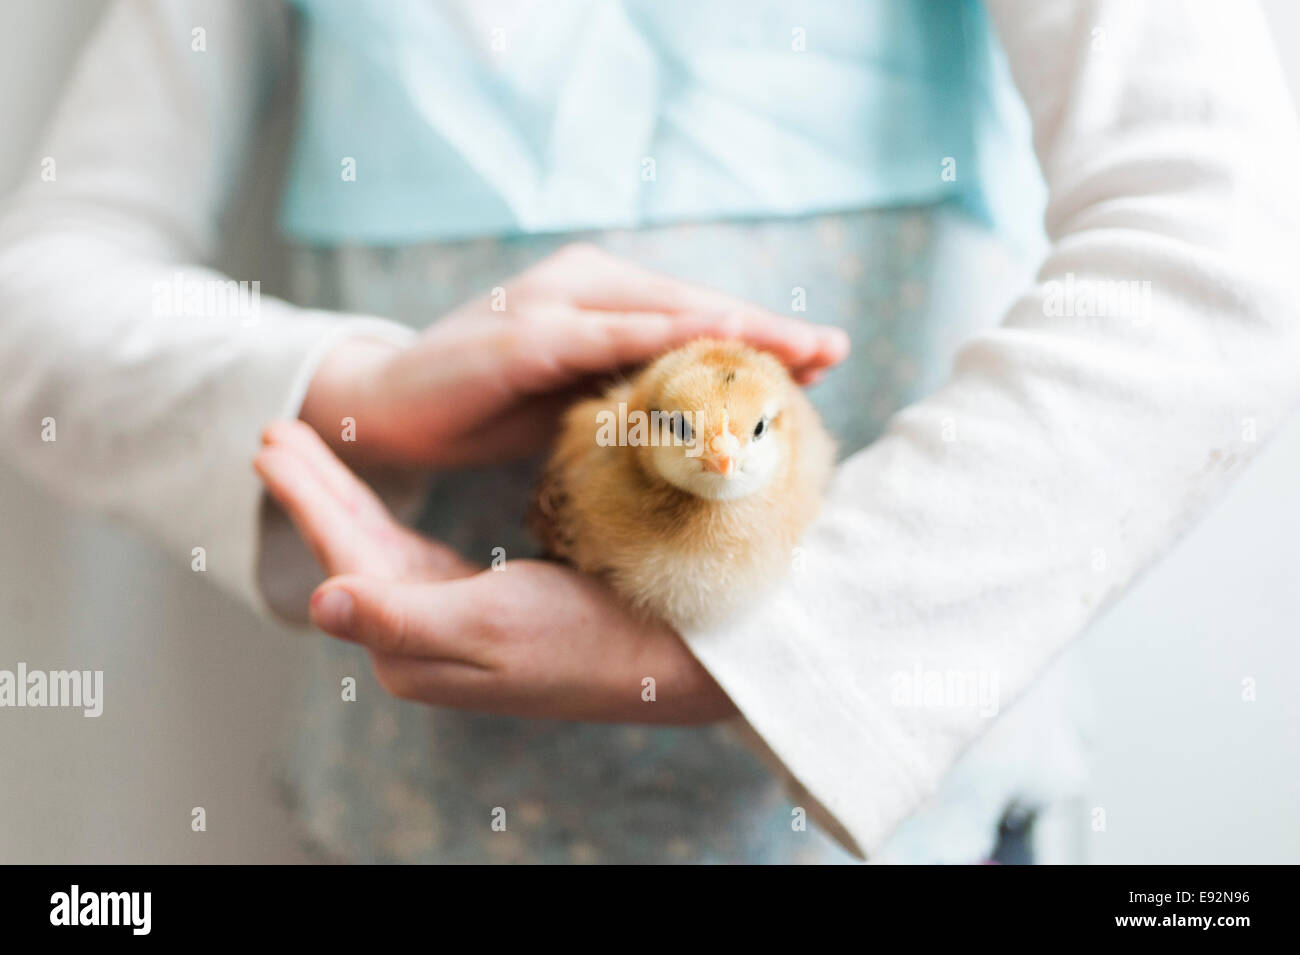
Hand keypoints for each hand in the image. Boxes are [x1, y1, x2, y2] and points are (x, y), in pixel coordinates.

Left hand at [255, 419, 736, 723]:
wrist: (665, 660)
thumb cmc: (585, 639)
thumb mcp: (489, 624)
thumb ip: (399, 617)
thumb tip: (320, 602)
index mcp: (410, 648)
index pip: (345, 557)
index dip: (308, 495)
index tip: (272, 436)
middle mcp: (420, 642)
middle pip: (354, 550)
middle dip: (317, 488)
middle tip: (276, 431)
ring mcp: (449, 625)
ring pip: (380, 550)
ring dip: (345, 498)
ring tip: (309, 453)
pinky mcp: (480, 611)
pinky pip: (413, 559)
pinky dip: (388, 521)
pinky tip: (376, 508)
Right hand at [300, 243, 848, 468]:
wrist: (385, 408)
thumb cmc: (485, 408)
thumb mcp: (574, 402)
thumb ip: (629, 398)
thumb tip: (698, 428)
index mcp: (598, 299)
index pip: (691, 317)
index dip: (756, 337)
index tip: (821, 359)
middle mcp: (582, 285)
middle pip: (691, 306)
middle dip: (764, 330)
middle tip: (832, 350)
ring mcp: (553, 302)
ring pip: (661, 312)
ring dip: (733, 329)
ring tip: (798, 349)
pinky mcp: (523, 332)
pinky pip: (605, 332)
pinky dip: (662, 337)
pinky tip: (711, 344)